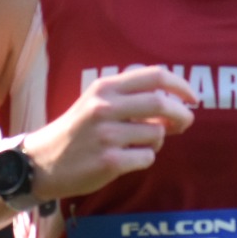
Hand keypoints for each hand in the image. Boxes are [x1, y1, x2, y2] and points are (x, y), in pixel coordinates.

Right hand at [21, 66, 196, 200]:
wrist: (43, 161)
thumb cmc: (77, 130)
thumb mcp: (96, 102)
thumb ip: (131, 96)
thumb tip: (176, 103)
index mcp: (105, 88)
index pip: (155, 76)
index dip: (181, 86)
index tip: (193, 98)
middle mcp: (105, 107)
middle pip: (162, 103)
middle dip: (182, 115)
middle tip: (185, 124)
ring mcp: (107, 135)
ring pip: (157, 134)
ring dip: (157, 141)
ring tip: (137, 144)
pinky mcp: (109, 161)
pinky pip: (147, 157)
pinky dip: (144, 158)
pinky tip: (126, 159)